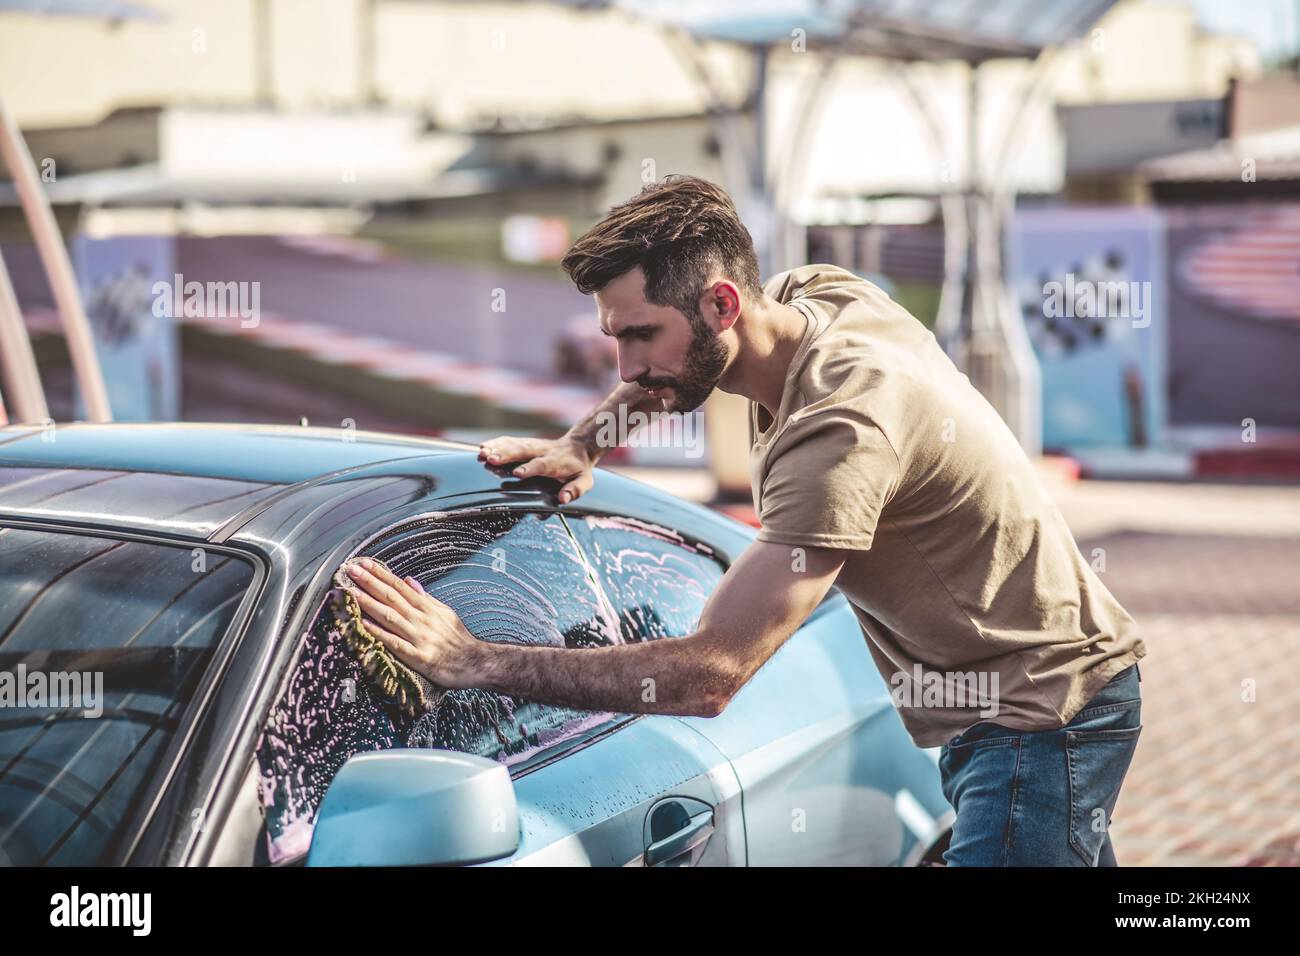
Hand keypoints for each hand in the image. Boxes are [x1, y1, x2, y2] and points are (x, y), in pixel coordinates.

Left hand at [343, 557, 487, 689]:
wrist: (476, 663)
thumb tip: (408, 580)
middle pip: (392, 597)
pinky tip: (365, 625)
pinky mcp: (418, 657)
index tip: (364, 564)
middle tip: (351, 571)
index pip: (400, 587)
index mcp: (427, 608)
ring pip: (390, 617)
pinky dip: (379, 633)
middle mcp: (422, 619)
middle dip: (370, 582)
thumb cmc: (459, 639)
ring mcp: (419, 637)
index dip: (381, 574)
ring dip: (369, 603)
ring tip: (351, 592)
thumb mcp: (445, 612)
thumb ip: (425, 597)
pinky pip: (395, 643)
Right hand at [477, 434, 596, 502]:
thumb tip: (563, 499)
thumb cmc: (579, 470)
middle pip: (523, 450)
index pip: (542, 464)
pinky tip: (482, 448)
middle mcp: (542, 451)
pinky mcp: (525, 443)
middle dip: (506, 454)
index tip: (517, 473)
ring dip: (497, 448)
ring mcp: (533, 445)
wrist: (578, 447)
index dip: (530, 468)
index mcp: (557, 462)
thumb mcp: (585, 481)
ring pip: (514, 444)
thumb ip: (575, 490)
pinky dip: (496, 444)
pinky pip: (509, 441)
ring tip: (482, 453)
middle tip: (490, 459)